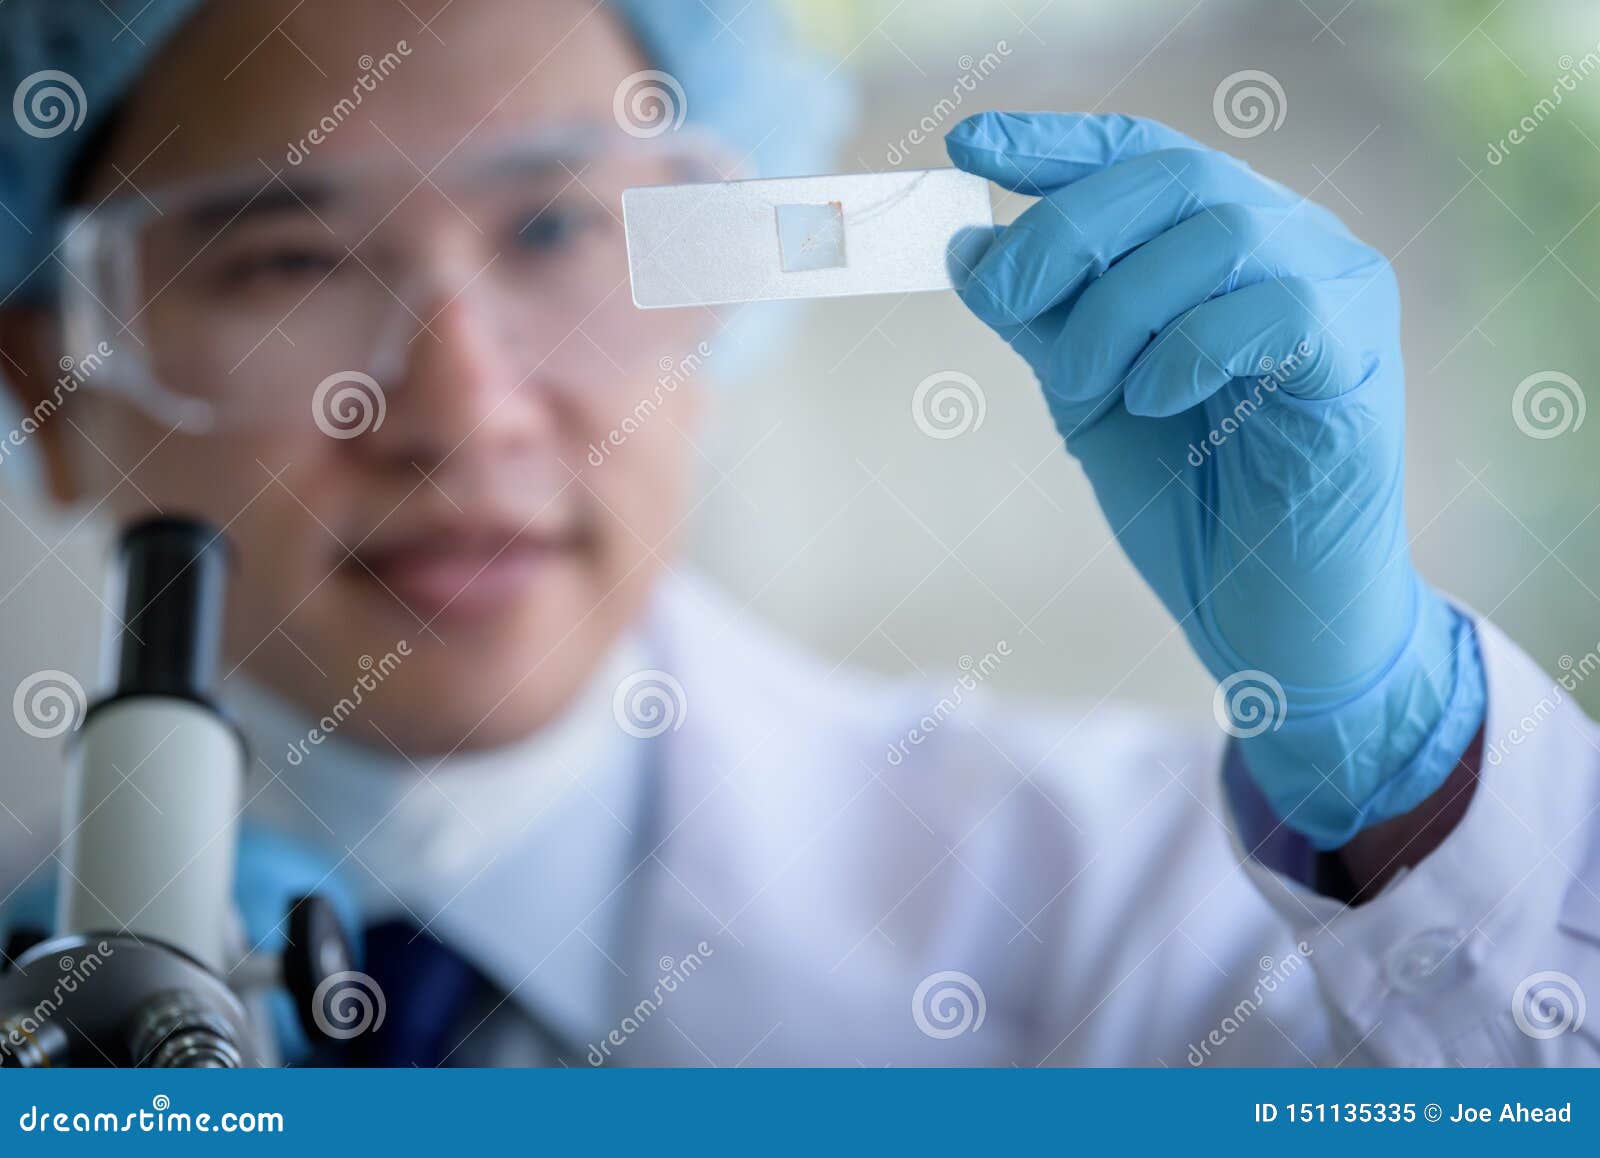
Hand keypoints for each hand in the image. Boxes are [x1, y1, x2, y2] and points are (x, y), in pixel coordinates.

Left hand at [946, 111, 1483, 848]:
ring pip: (1219, 231)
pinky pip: (1275, 308)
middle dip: (1065, 232)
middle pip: (1173, 176)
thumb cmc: (1190, 506)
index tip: (967, 143)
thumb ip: (1041, 324)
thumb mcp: (1089, 399)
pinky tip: (1155, 401)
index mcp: (1223, 250)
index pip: (1141, 159)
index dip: (1055, 144)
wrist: (1270, 620)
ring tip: (1085, 386)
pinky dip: (1190, 348)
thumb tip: (969, 248)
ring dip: (1119, 306)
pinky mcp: (1360, 360)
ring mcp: (1338, 296)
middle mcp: (1291, 249)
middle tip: (1002, 302)